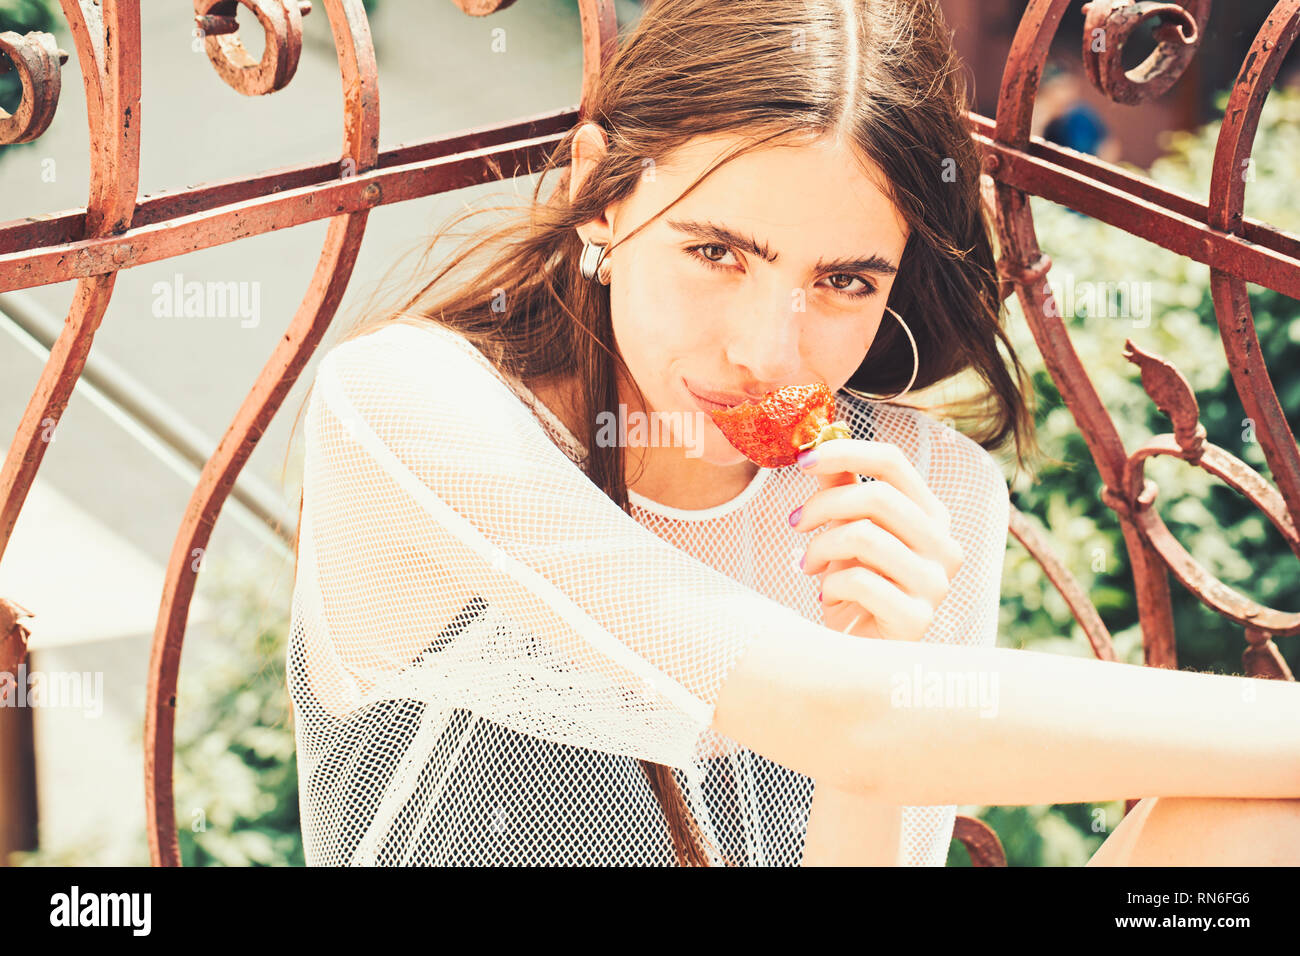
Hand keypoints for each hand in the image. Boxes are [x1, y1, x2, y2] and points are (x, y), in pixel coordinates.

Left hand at [790, 437, 963, 641]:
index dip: (844, 450)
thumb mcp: (846, 530)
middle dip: (822, 506)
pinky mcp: (917, 619)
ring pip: (864, 536)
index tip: (801, 459)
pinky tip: (827, 597)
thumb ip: (839, 485)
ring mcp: (936, 584)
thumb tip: (826, 429)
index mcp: (932, 516)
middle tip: (794, 522)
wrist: (859, 654)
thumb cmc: (855, 587)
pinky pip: (859, 581)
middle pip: (877, 496)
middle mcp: (945, 546)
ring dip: (821, 548)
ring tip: (808, 564)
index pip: (893, 462)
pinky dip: (830, 586)